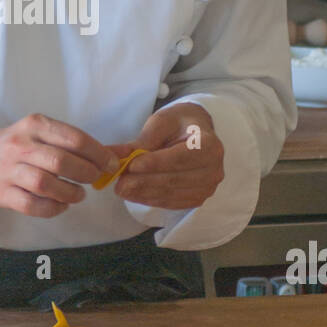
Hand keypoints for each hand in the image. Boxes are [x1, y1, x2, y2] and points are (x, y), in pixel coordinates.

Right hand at [0, 113, 120, 218]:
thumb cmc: (22, 145)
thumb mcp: (43, 133)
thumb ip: (76, 143)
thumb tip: (117, 155)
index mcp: (35, 125)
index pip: (74, 138)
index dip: (97, 153)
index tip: (110, 164)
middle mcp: (20, 145)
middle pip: (60, 161)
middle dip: (85, 173)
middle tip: (94, 179)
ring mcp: (8, 170)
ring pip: (45, 184)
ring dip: (70, 193)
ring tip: (79, 195)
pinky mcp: (2, 193)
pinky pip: (32, 205)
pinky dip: (53, 208)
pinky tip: (61, 205)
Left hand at [108, 103, 223, 209]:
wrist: (197, 133)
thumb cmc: (179, 124)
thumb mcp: (161, 123)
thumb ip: (141, 141)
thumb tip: (112, 155)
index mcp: (209, 144)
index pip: (180, 157)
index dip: (155, 163)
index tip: (131, 166)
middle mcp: (213, 169)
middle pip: (174, 179)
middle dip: (144, 182)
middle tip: (119, 182)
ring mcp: (207, 187)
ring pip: (171, 194)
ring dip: (144, 193)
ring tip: (121, 189)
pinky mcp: (197, 199)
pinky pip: (171, 203)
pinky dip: (150, 200)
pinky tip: (133, 195)